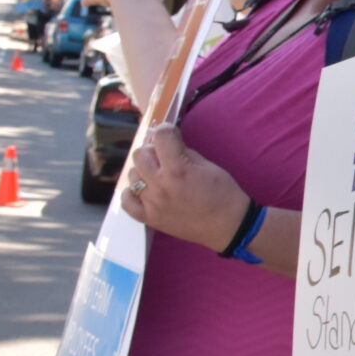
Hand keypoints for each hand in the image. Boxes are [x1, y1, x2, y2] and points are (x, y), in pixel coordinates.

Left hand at [118, 125, 248, 250]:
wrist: (228, 225)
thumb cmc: (224, 193)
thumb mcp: (208, 166)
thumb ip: (185, 152)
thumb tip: (170, 142)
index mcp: (178, 169)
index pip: (161, 136)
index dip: (166, 130)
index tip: (171, 134)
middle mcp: (160, 185)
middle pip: (139, 154)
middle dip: (152, 150)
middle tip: (165, 156)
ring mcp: (152, 203)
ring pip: (132, 175)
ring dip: (144, 171)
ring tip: (158, 176)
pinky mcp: (149, 218)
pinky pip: (126, 202)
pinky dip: (132, 194)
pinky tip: (144, 191)